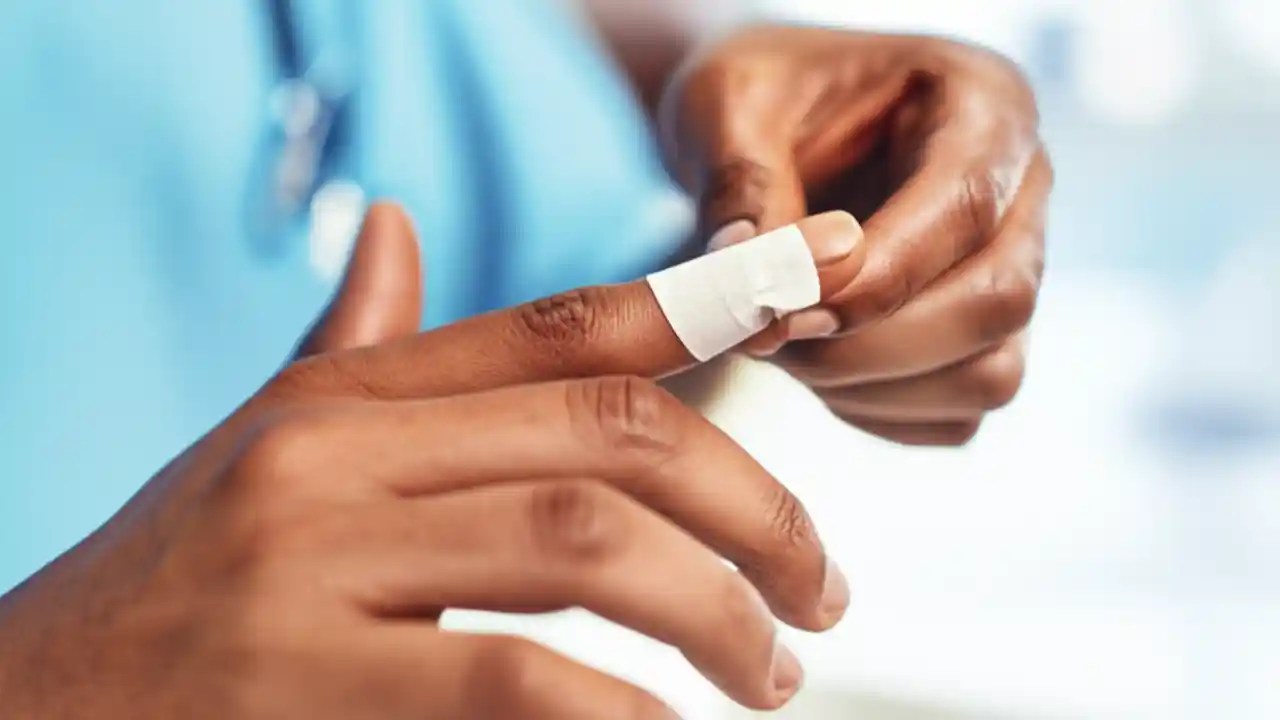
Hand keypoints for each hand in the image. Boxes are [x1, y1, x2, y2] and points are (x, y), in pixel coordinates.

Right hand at [0, 205, 855, 717]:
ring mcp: (309, 564)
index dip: (715, 298)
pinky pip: (511, 680)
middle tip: (820, 591)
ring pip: (582, 542)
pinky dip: (617, 710)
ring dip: (712, 609)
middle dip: (752, 505)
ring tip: (770, 672)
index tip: (825, 288)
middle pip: (609, 433)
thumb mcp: (262, 446)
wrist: (16, 703)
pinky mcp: (294, 682)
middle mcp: (333, 454)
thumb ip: (356, 348)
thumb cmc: (168, 582)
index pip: (566, 326)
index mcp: (347, 395)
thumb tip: (400, 229)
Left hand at [662, 26, 1050, 444]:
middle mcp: (1020, 190)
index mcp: (983, 103)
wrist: (764, 133)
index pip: (964, 205)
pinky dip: (871, 410)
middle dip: (868, 344)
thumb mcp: (726, 102)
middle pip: (997, 300)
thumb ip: (741, 186)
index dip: (877, 276)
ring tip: (777, 342)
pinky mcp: (981, 343)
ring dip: (865, 385)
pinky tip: (809, 365)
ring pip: (986, 373)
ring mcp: (1012, 272)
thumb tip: (760, 289)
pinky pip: (951, 415)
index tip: (781, 310)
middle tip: (765, 337)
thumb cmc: (756, 100)